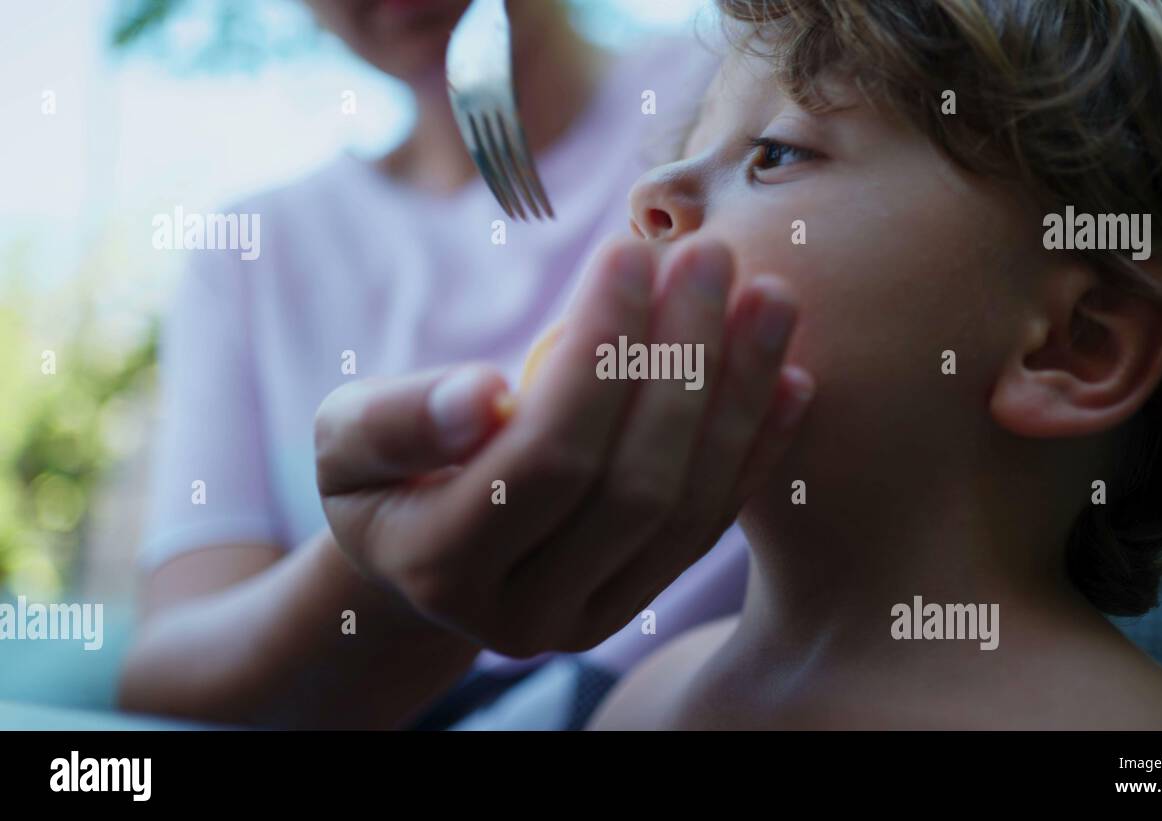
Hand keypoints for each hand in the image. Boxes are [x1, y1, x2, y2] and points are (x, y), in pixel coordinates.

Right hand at [314, 237, 812, 655]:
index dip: (599, 356)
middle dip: (682, 363)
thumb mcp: (345, 439)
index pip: (546, 458)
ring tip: (769, 297)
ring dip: (738, 397)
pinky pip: (711, 528)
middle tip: (712, 253)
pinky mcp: (638, 601)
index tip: (631, 250)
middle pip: (632, 487)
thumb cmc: (381, 474)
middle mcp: (525, 614)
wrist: (420, 552)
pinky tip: (791, 375)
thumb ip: (398, 422)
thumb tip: (482, 396)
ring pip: (687, 510)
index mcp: (442, 567)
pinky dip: (756, 451)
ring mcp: (592, 615)